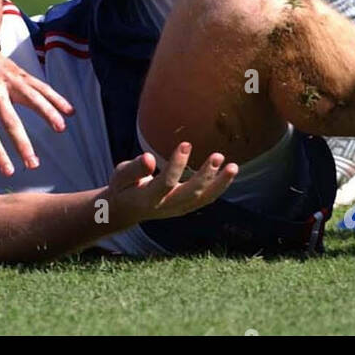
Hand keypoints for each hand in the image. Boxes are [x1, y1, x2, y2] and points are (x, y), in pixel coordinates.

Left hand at [0, 40, 74, 175]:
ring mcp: (8, 80)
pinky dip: (56, 98)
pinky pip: (40, 86)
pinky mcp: (20, 73)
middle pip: (10, 119)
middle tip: (33, 164)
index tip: (8, 171)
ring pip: (31, 98)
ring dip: (48, 113)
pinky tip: (69, 111)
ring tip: (61, 129)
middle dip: (23, 144)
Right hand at [105, 142, 236, 225]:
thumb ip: (134, 168)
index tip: (185, 144)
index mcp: (147, 199)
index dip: (176, 165)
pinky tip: (230, 172)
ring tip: (233, 166)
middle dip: (205, 177)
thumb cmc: (123, 187)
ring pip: (202, 200)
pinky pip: (205, 199)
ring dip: (219, 184)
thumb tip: (149, 158)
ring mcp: (177, 209)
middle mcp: (166, 207)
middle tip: (218, 156)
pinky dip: (219, 187)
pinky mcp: (185, 207)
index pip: (166, 183)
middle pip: (190, 194)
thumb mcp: (121, 176)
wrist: (125, 211)